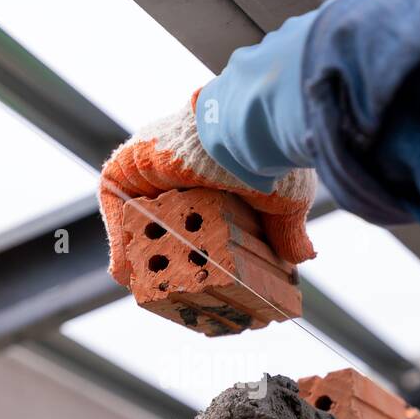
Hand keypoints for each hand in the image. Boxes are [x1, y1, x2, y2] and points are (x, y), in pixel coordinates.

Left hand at [98, 95, 316, 287]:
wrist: (247, 130)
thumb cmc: (269, 156)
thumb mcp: (285, 200)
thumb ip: (286, 229)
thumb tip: (304, 257)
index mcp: (213, 172)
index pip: (195, 216)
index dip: (193, 249)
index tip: (194, 280)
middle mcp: (179, 168)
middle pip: (163, 220)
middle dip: (164, 255)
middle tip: (169, 288)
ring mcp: (152, 164)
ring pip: (137, 217)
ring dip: (141, 252)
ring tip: (147, 287)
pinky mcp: (129, 164)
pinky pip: (116, 207)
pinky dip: (120, 240)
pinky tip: (128, 274)